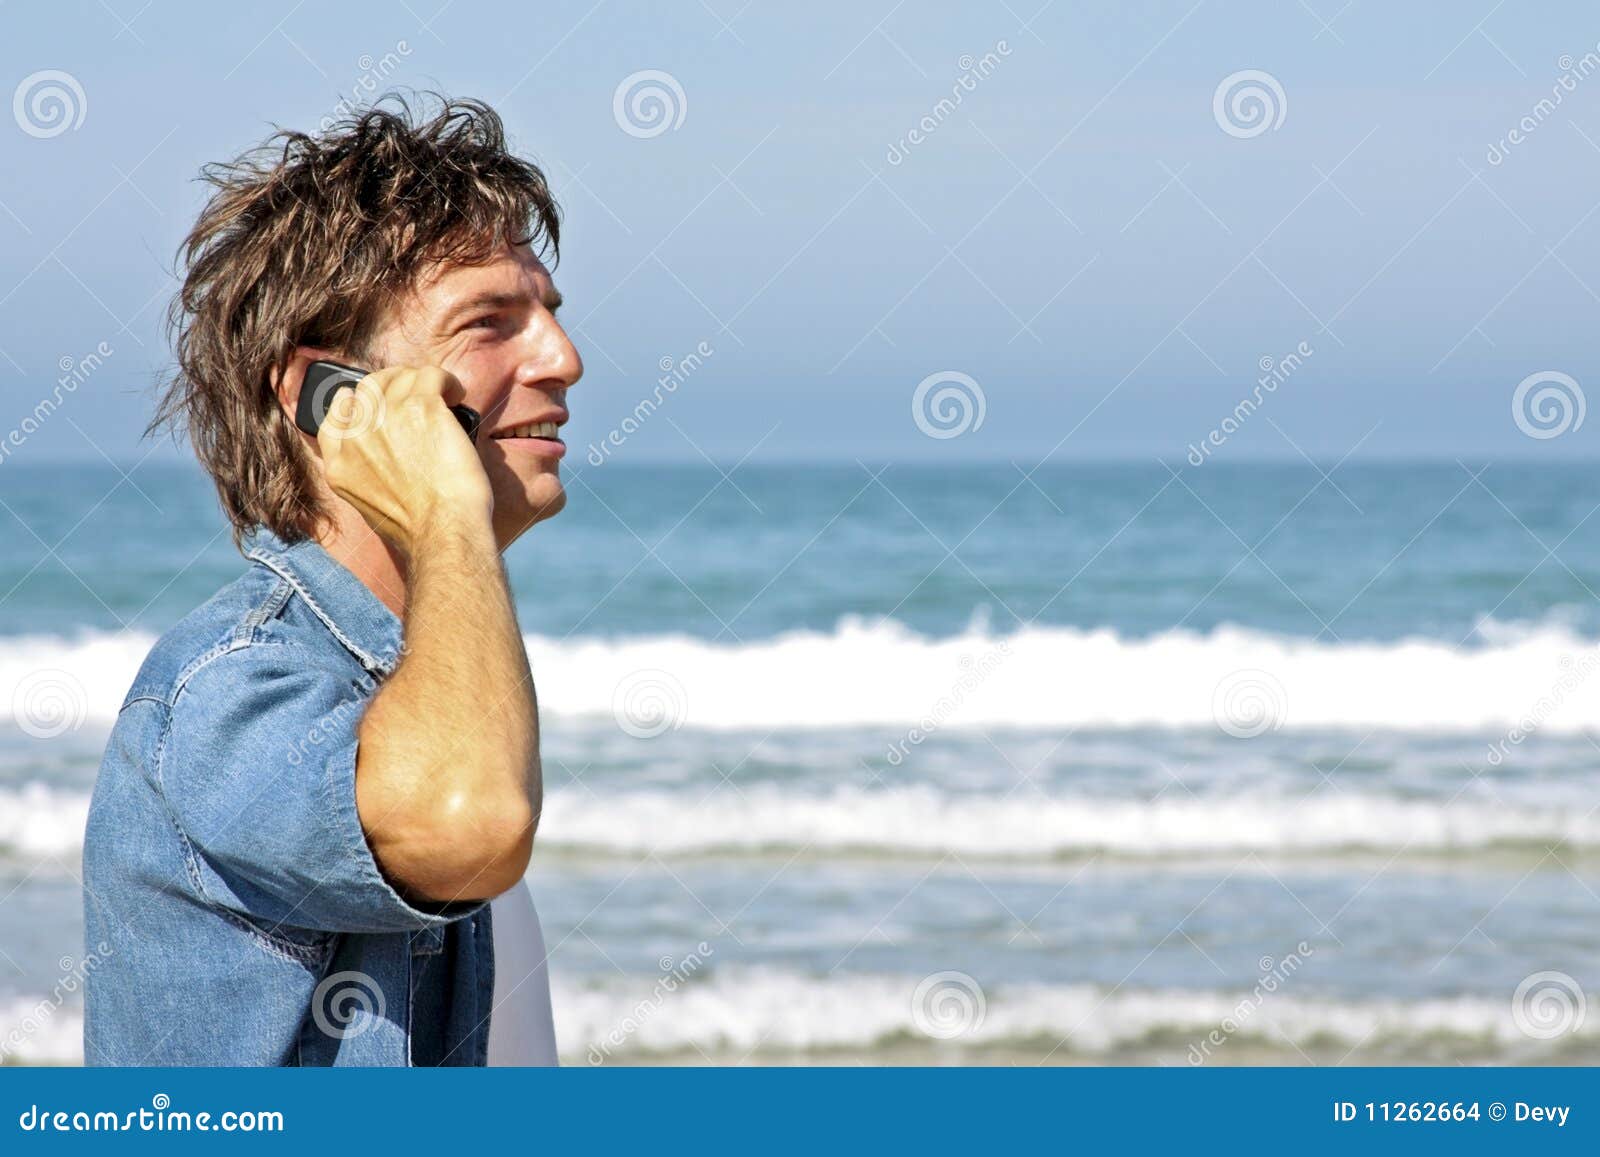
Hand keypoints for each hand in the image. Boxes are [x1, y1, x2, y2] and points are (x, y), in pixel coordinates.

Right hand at [315, 365, 492, 552]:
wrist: (443, 530)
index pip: (332, 420)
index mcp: (339, 467)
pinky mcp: (420, 407)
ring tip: (444, 393)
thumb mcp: (371, 507)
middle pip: (367, 389)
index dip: (349, 403)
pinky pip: (431, 376)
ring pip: (399, 377)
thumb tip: (390, 457)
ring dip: (422, 380)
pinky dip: (446, 380)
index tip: (363, 397)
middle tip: (415, 389)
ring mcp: (386, 418)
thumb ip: (366, 477)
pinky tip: (456, 392)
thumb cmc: (421, 529)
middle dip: (391, 383)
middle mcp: (357, 437)